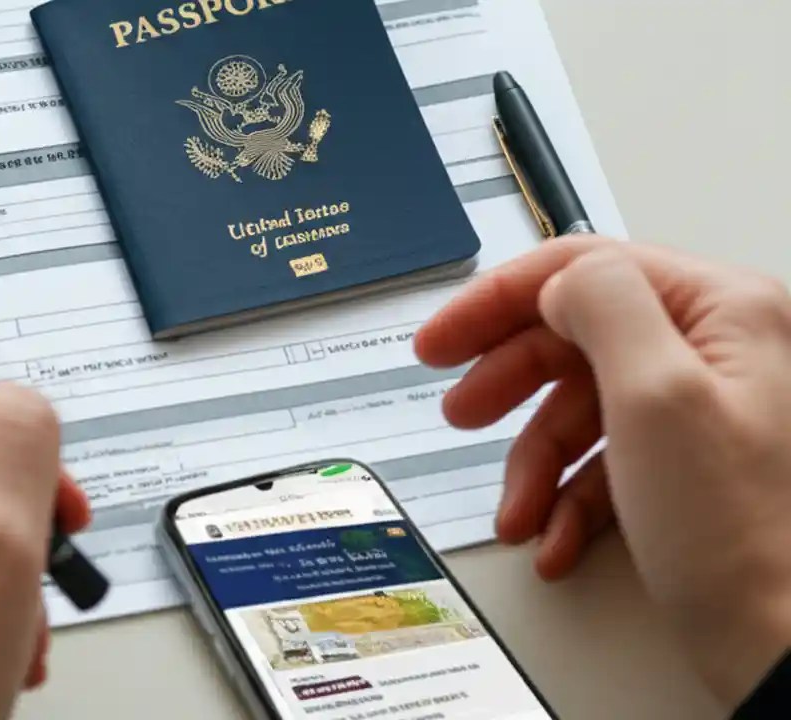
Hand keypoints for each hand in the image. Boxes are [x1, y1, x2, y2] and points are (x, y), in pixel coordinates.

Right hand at [415, 236, 790, 707]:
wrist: (787, 653)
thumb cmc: (748, 536)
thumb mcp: (657, 397)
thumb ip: (602, 308)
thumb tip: (559, 284)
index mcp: (721, 312)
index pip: (586, 269)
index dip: (498, 301)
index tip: (443, 339)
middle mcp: (716, 351)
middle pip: (577, 338)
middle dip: (510, 383)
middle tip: (460, 410)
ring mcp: (702, 411)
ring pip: (583, 408)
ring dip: (536, 461)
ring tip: (517, 508)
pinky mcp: (690, 468)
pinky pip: (606, 462)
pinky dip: (569, 499)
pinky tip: (556, 535)